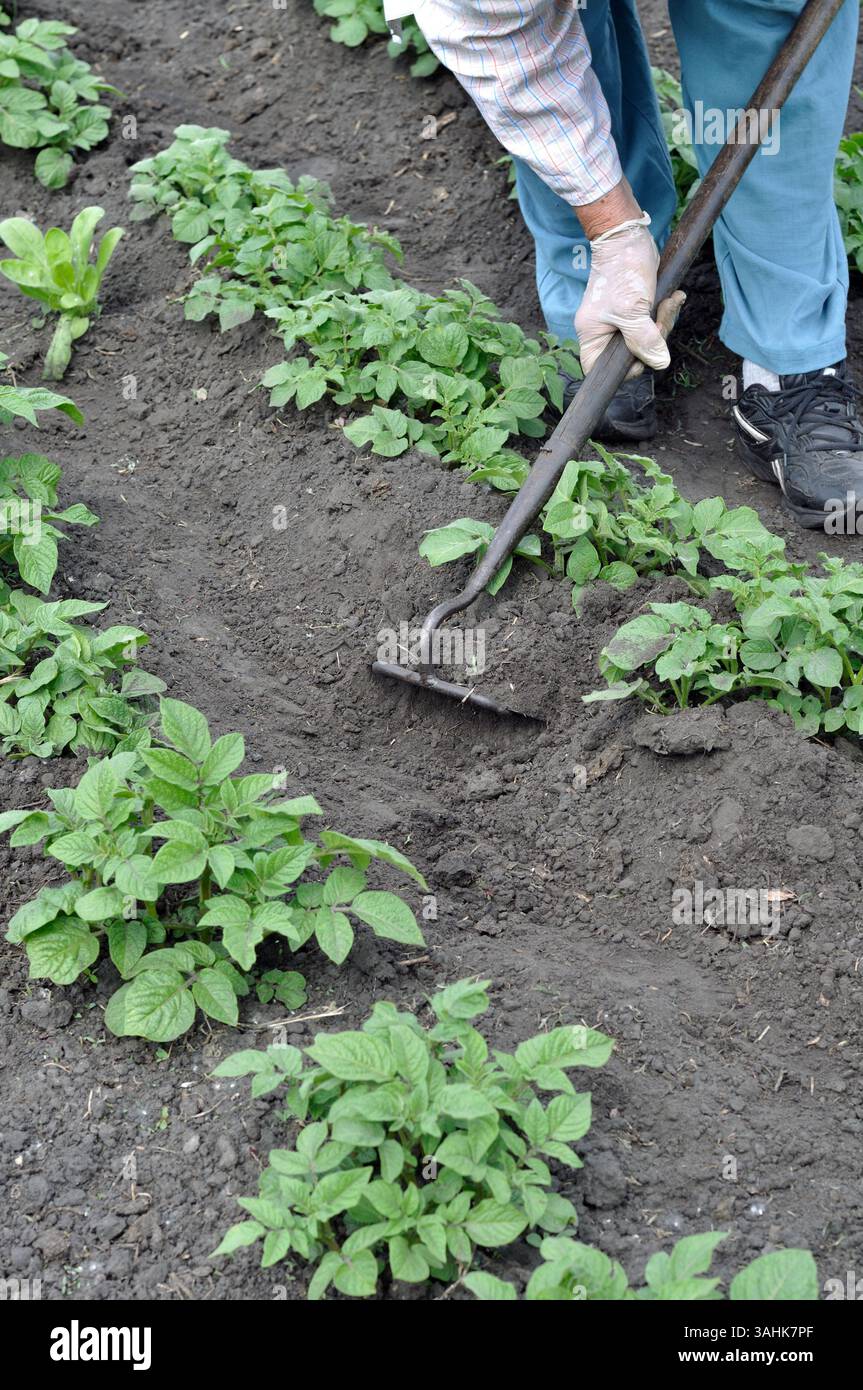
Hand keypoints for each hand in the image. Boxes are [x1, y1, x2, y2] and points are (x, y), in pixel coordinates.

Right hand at [575, 222, 683, 376]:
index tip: (643, 354)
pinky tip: (674, 298)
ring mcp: (620, 320)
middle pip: (630, 355)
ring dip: (663, 322)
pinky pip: (653, 322)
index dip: (623, 369)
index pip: (599, 368)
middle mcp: (604, 331)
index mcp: (593, 335)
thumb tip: (660, 362)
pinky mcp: (635, 309)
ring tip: (671, 301)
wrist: (628, 236)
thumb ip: (644, 340)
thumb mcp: (632, 310)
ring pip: (646, 339)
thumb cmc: (622, 271)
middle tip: (661, 318)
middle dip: (653, 340)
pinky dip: (665, 312)